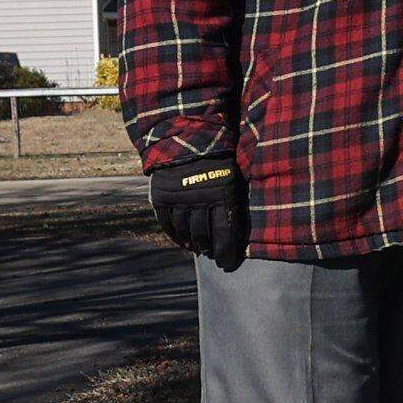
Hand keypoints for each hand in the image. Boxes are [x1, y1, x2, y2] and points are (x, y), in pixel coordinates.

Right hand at [148, 151, 246, 266]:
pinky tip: (183, 242)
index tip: (227, 265)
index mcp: (222, 195)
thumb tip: (241, 231)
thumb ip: (236, 201)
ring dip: (193, 244)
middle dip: (209, 249)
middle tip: (213, 255)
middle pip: (204, 235)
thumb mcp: (235, 177)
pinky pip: (167, 223)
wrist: (187, 138)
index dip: (226, 252)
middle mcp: (199, 200)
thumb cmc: (219, 158)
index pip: (225, 233)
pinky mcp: (161, 196)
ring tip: (199, 249)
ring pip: (185, 231)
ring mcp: (178, 199)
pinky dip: (175, 235)